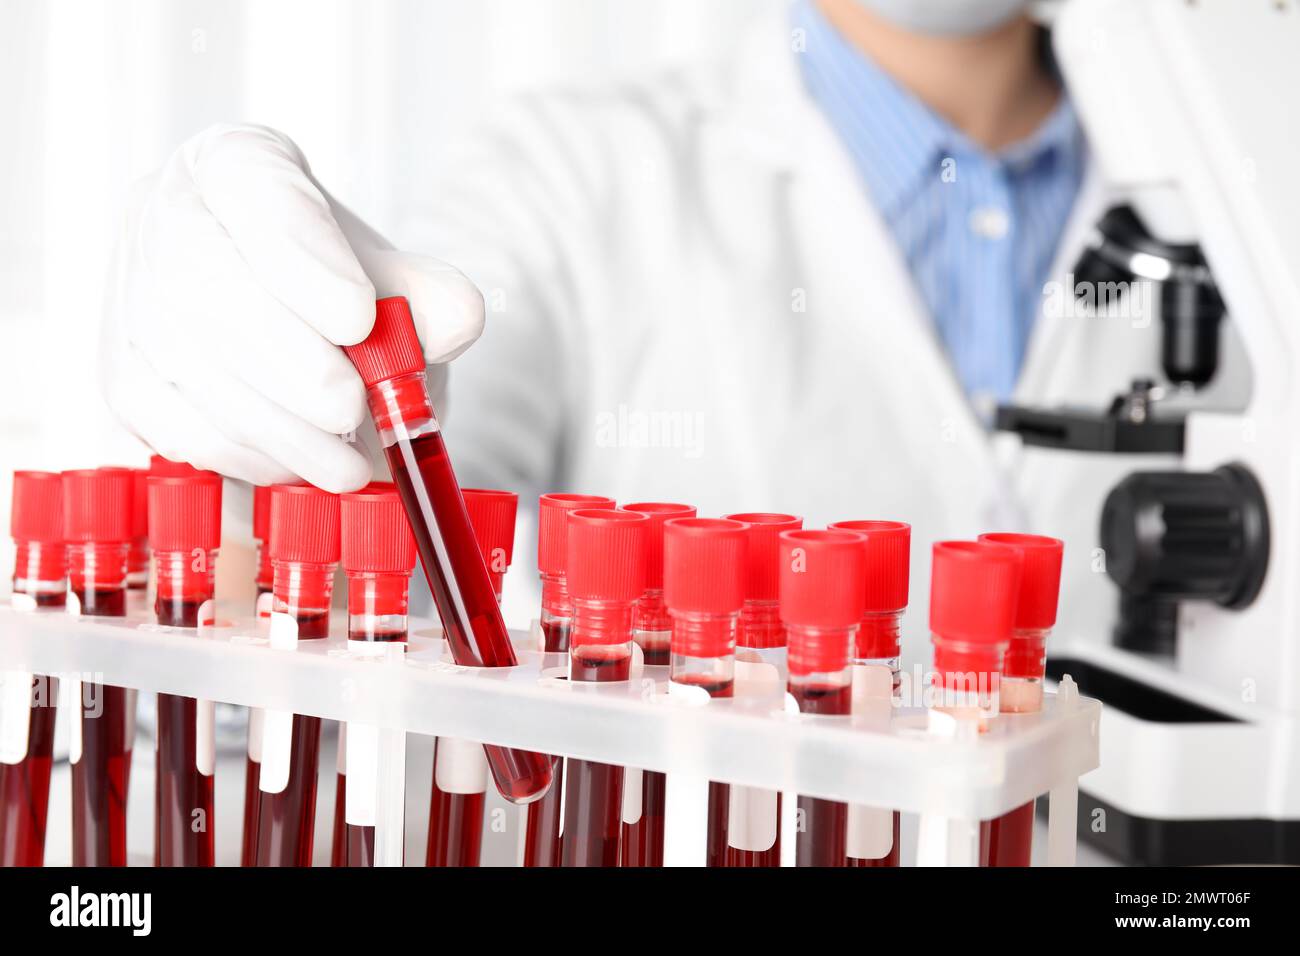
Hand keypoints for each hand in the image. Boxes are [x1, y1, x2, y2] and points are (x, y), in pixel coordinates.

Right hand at [102, 123, 484, 491]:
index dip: (299, 256)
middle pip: (201, 280)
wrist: (298, 330)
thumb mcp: (394, 281)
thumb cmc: (342, 292)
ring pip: (186, 362)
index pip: (251, 186)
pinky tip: (300, 466)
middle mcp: (163, 215)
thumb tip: (459, 319)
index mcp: (234, 164)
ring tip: (347, 462)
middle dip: (284, 358)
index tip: (358, 316)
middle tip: (350, 408)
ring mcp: (131, 295)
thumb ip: (430, 296)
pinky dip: (244, 454)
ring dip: (274, 426)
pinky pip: (172, 422)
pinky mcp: (123, 375)